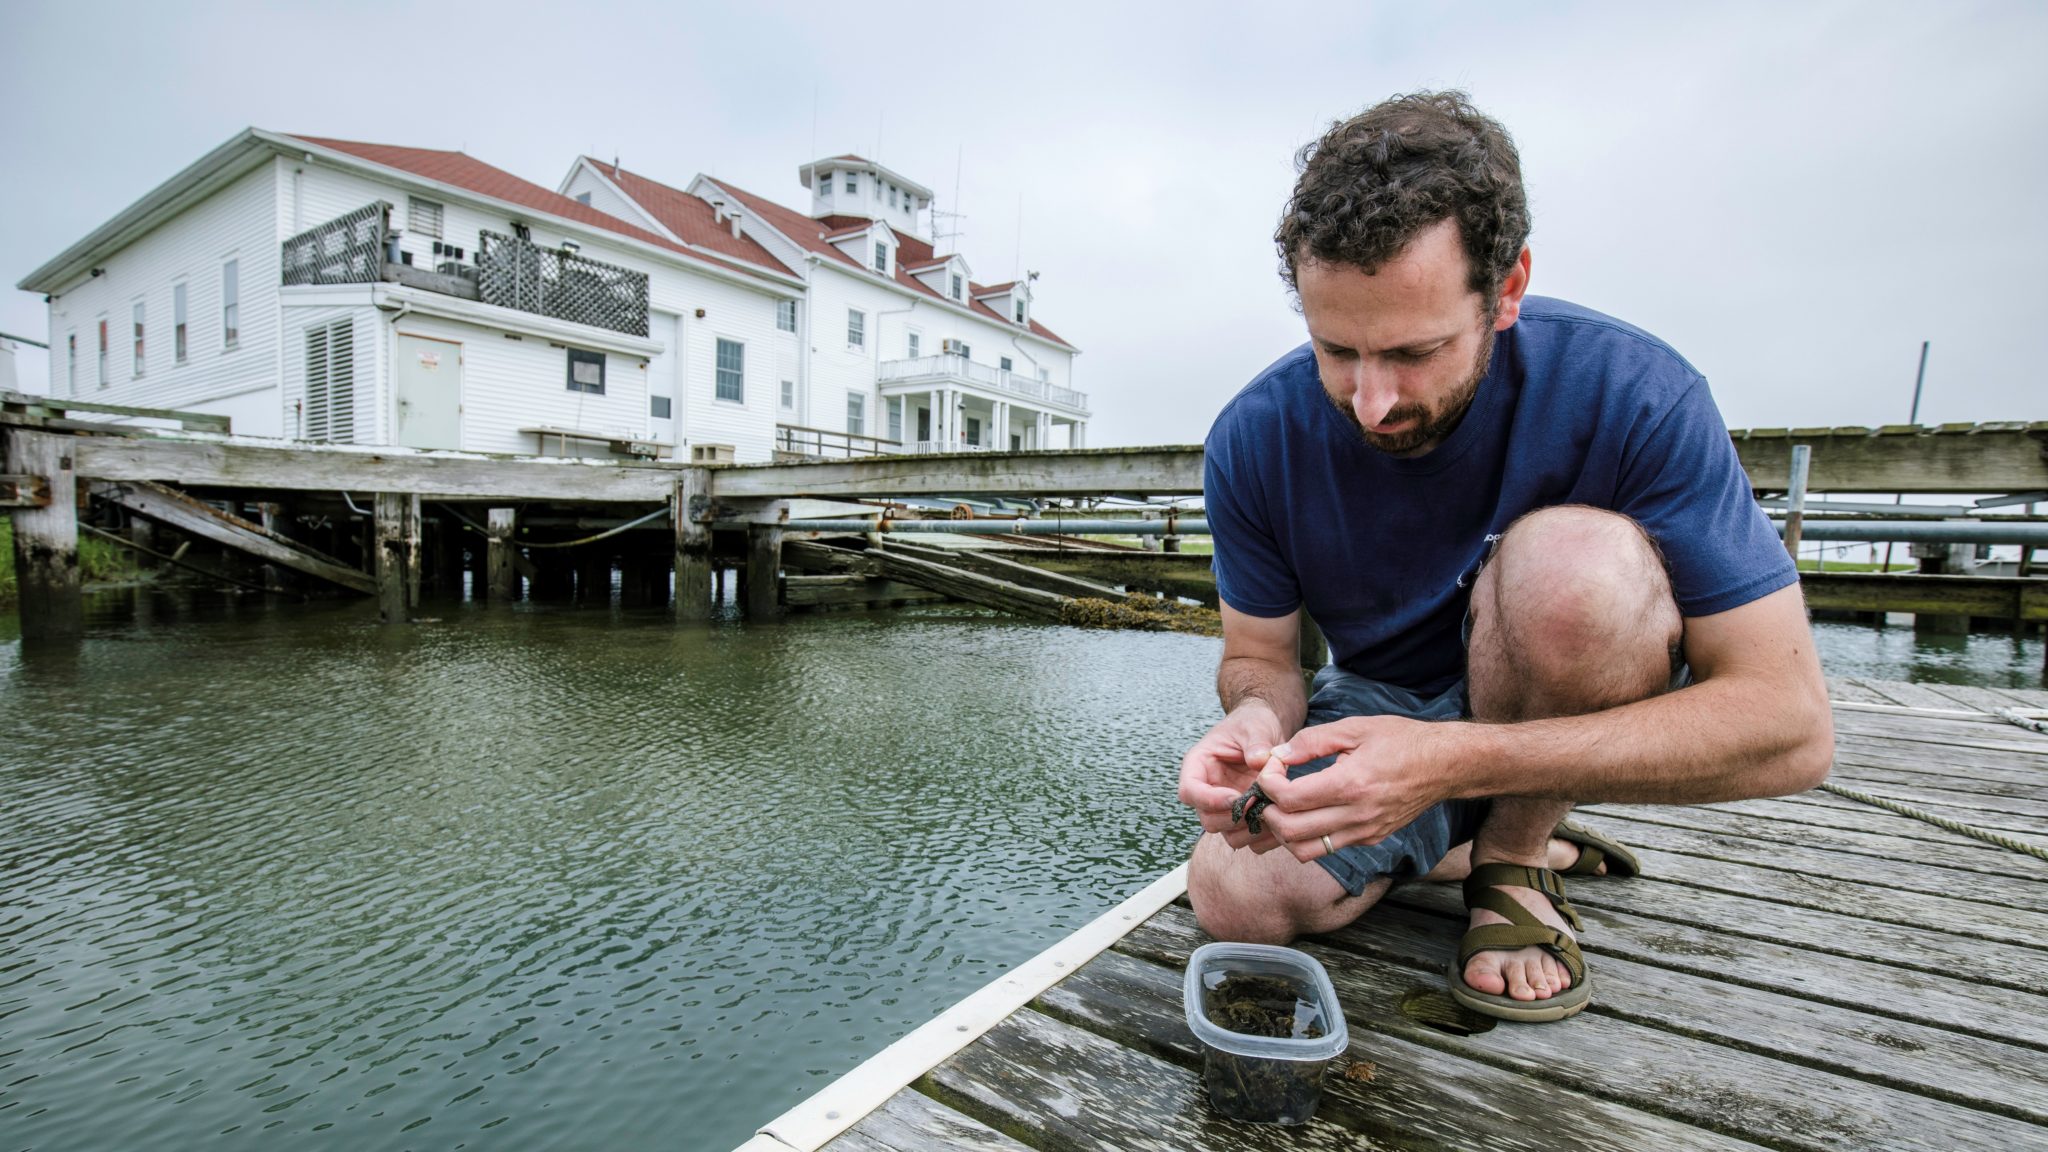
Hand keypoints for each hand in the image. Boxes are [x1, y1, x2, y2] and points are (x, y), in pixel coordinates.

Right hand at [1177, 702, 1288, 849]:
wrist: (1266, 731)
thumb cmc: (1253, 723)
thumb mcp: (1255, 725)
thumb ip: (1257, 742)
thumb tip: (1258, 761)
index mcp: (1199, 765)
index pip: (1189, 791)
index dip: (1209, 799)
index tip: (1236, 797)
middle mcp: (1208, 789)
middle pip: (1207, 818)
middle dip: (1233, 817)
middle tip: (1260, 805)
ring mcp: (1225, 805)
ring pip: (1226, 833)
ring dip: (1249, 828)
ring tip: (1272, 812)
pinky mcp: (1243, 814)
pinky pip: (1247, 835)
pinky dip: (1262, 834)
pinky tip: (1280, 818)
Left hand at [1248, 714, 1456, 860]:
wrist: (1444, 764)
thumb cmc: (1401, 740)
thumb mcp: (1355, 728)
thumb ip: (1313, 741)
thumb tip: (1279, 754)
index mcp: (1351, 784)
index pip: (1290, 799)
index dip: (1269, 784)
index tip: (1272, 768)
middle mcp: (1357, 815)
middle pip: (1291, 832)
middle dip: (1268, 812)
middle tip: (1269, 791)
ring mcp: (1364, 832)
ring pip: (1305, 851)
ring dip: (1285, 832)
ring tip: (1284, 807)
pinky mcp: (1371, 839)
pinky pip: (1328, 849)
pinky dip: (1308, 836)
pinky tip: (1309, 812)